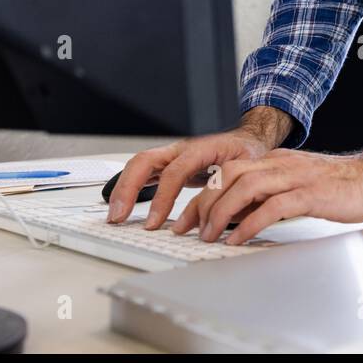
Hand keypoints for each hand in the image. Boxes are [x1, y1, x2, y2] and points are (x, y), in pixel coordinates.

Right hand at [106, 106, 293, 226]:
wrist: (248, 140)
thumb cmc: (247, 153)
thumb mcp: (245, 168)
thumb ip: (230, 187)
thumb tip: (221, 214)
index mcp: (201, 148)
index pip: (174, 172)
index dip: (162, 198)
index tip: (153, 222)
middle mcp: (181, 149)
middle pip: (145, 161)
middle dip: (127, 188)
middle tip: (118, 217)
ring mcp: (172, 155)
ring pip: (139, 165)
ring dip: (122, 188)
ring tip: (115, 215)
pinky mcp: (169, 164)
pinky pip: (144, 173)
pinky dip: (130, 188)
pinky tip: (123, 206)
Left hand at [171, 148, 362, 244]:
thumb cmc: (337, 187)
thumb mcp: (294, 186)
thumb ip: (265, 196)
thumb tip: (233, 216)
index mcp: (274, 161)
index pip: (226, 171)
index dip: (202, 195)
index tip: (187, 218)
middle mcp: (281, 164)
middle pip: (228, 175)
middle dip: (202, 203)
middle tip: (188, 229)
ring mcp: (296, 177)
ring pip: (245, 187)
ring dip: (221, 213)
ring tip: (209, 237)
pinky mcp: (311, 194)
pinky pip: (272, 207)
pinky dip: (250, 224)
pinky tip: (238, 239)